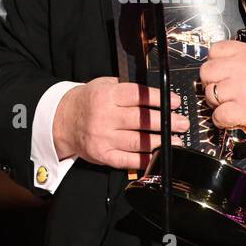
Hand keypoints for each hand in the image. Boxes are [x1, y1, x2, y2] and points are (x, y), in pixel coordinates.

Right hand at [53, 76, 188, 170]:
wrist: (63, 120)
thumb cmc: (89, 101)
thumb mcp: (104, 85)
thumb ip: (127, 88)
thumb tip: (158, 94)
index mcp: (106, 96)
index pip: (137, 96)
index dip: (158, 99)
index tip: (175, 102)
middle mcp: (104, 117)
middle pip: (140, 120)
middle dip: (165, 122)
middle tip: (182, 123)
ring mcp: (103, 138)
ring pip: (137, 141)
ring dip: (160, 142)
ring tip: (176, 141)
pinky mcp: (103, 155)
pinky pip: (127, 160)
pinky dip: (145, 160)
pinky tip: (158, 156)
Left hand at [199, 40, 245, 137]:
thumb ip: (244, 57)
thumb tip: (222, 62)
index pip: (215, 50)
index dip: (214, 63)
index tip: (220, 72)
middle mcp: (243, 68)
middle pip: (207, 72)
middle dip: (210, 83)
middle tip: (221, 91)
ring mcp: (243, 90)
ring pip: (210, 94)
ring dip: (216, 103)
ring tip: (229, 105)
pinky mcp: (245, 111)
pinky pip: (218, 115)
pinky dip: (220, 120)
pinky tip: (229, 118)